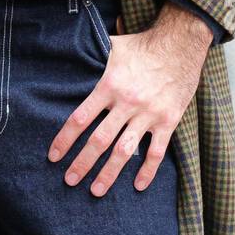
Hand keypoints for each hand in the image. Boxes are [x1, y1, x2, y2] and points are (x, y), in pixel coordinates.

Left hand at [47, 3, 211, 195]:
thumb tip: (68, 52)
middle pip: (99, 140)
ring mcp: (148, 114)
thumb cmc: (143, 45)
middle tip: (69, 180)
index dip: (65, 139)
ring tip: (95, 191)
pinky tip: (138, 185)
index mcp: (109, 85)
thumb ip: (92, 56)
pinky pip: (157, 151)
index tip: (54, 156)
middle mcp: (127, 102)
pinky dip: (148, 171)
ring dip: (109, 174)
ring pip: (124, 151)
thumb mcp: (113, 46)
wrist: (180, 43)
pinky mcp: (168, 120)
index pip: (81, 118)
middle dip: (82, 163)